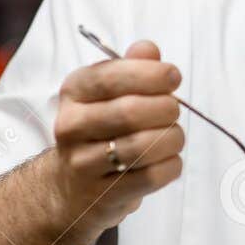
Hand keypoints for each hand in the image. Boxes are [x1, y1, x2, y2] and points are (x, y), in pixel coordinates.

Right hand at [51, 40, 184, 230]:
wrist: (71, 187)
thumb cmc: (100, 128)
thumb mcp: (107, 92)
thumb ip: (131, 67)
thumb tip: (149, 50)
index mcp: (73, 93)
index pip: (111, 77)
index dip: (150, 74)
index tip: (173, 76)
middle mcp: (72, 126)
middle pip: (130, 112)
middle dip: (166, 108)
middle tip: (174, 110)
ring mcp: (84, 163)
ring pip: (143, 146)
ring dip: (172, 137)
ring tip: (173, 135)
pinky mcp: (104, 194)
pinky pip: (152, 176)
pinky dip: (172, 165)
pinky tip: (168, 159)